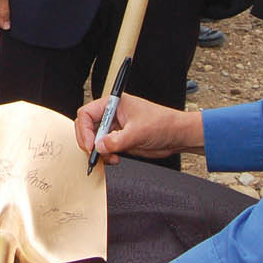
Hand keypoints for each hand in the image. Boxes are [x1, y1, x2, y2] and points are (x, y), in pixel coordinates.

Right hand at [75, 93, 203, 165]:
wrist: (178, 136)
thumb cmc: (164, 123)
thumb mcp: (139, 132)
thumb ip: (117, 140)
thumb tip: (99, 146)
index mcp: (114, 104)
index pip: (87, 113)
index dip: (85, 129)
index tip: (90, 144)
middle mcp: (112, 115)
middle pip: (88, 128)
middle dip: (90, 142)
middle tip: (96, 153)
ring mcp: (115, 128)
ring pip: (95, 141)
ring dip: (99, 152)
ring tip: (111, 158)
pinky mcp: (120, 141)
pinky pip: (105, 149)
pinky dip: (106, 156)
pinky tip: (115, 159)